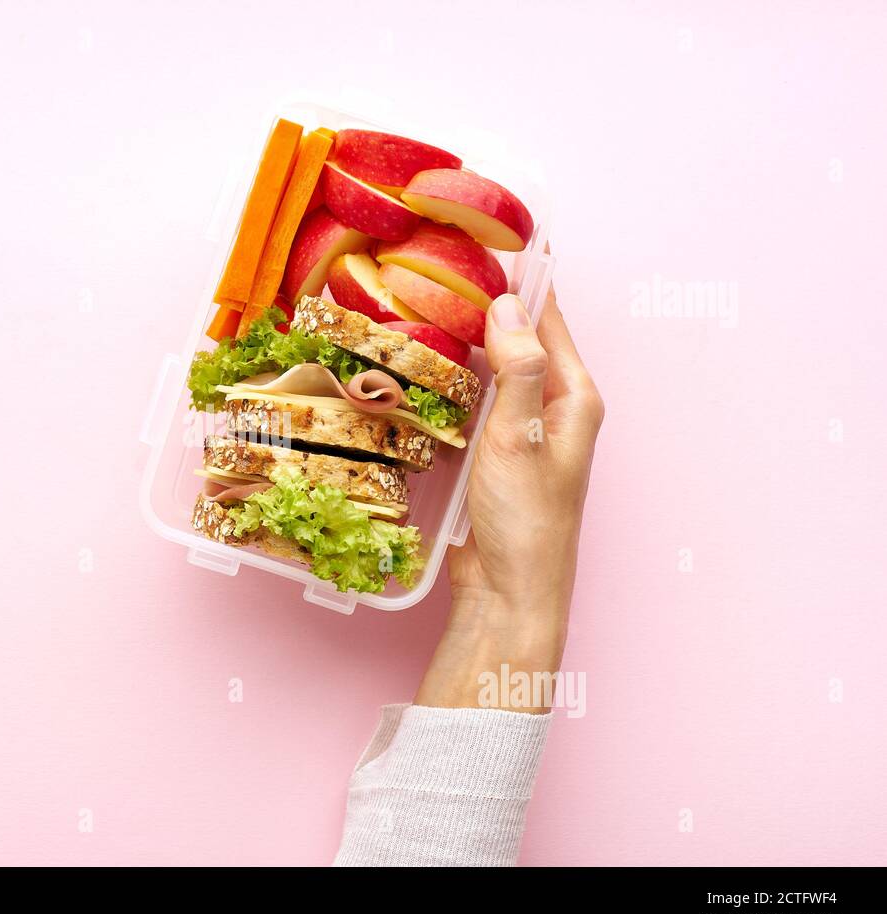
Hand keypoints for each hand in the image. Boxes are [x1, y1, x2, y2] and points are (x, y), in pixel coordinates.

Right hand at [415, 281, 603, 709]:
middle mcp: (554, 405)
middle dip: (486, 297)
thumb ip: (517, 369)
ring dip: (467, 334)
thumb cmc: (525, 523)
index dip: (522, 273)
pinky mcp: (496, 449)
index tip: (489, 233)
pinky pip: (477, 395)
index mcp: (574, 395)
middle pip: (520, 334)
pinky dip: (456, 372)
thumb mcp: (519, 439)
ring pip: (495, 363)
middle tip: (440, 259)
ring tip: (425, 296)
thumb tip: (508, 303)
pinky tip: (425, 360)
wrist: (510, 594)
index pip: (548, 315)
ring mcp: (524, 427)